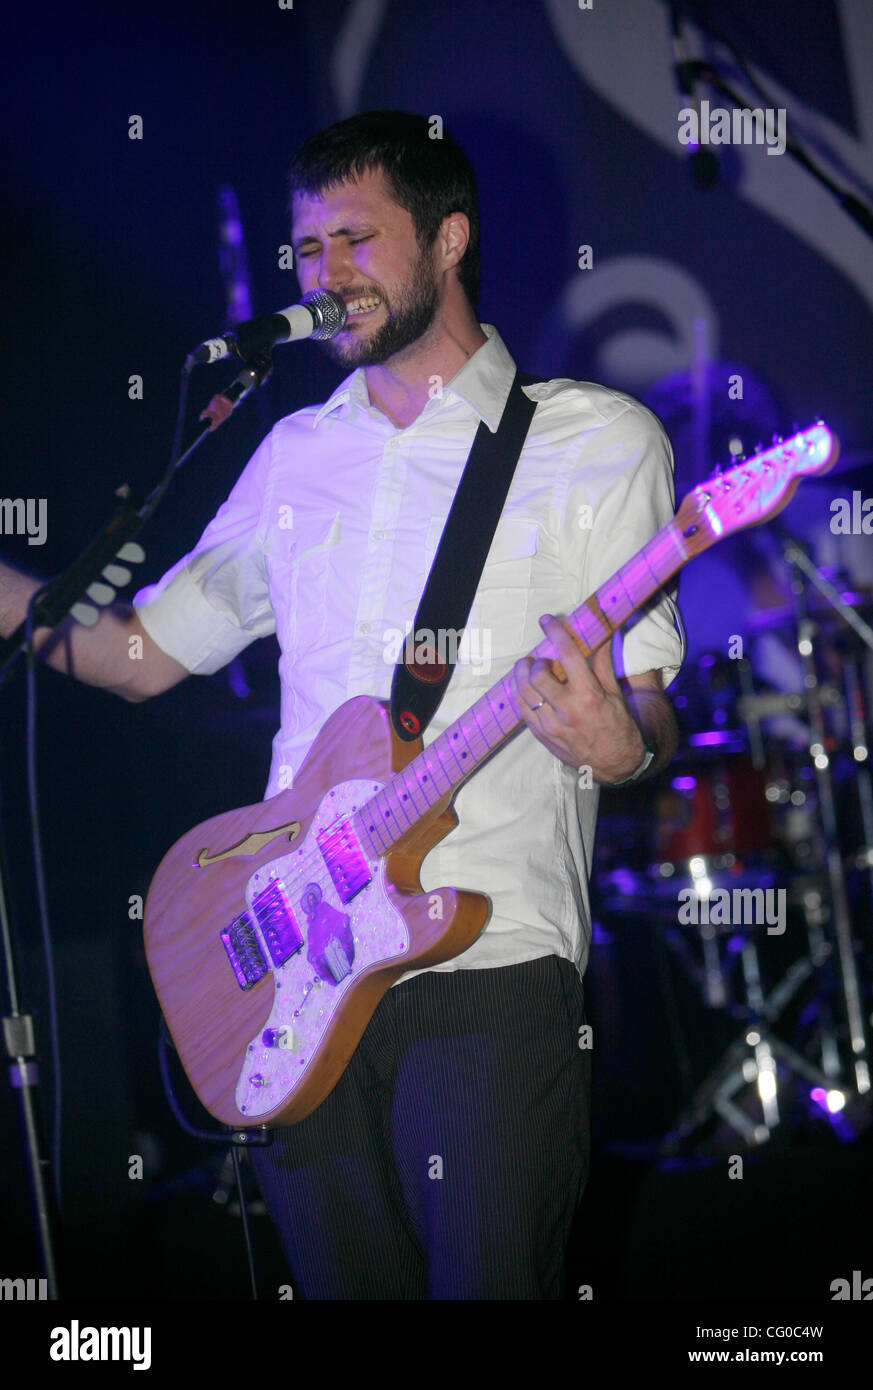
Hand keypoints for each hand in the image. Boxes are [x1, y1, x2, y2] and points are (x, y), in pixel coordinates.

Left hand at [509, 614, 648, 782]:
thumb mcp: (614, 692)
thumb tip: (602, 634)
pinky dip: (520, 694)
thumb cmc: (617, 724)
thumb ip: (603, 662)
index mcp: (588, 694)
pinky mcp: (542, 736)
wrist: (615, 763)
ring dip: (521, 675)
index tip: (547, 621)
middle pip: (537, 673)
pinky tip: (526, 688)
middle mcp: (567, 709)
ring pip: (523, 692)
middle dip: (534, 660)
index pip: (566, 654)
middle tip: (539, 658)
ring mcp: (551, 724)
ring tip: (527, 669)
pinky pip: (522, 710)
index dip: (555, 631)